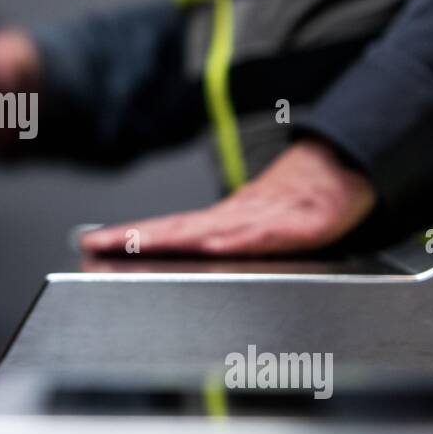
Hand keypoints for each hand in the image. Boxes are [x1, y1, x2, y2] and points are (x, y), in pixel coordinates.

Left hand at [80, 139, 377, 257]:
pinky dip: (237, 239)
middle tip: (96, 245)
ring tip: (138, 245)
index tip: (92, 244)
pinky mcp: (299, 224)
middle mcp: (233, 218)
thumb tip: (187, 261)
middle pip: (177, 229)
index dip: (128, 238)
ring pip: (211, 230)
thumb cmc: (295, 205)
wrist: (341, 172)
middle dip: (134, 239)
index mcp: (220, 224)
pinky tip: (213, 245)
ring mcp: (263, 219)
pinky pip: (263, 234)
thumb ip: (221, 244)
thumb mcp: (252, 228)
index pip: (166, 232)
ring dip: (172, 239)